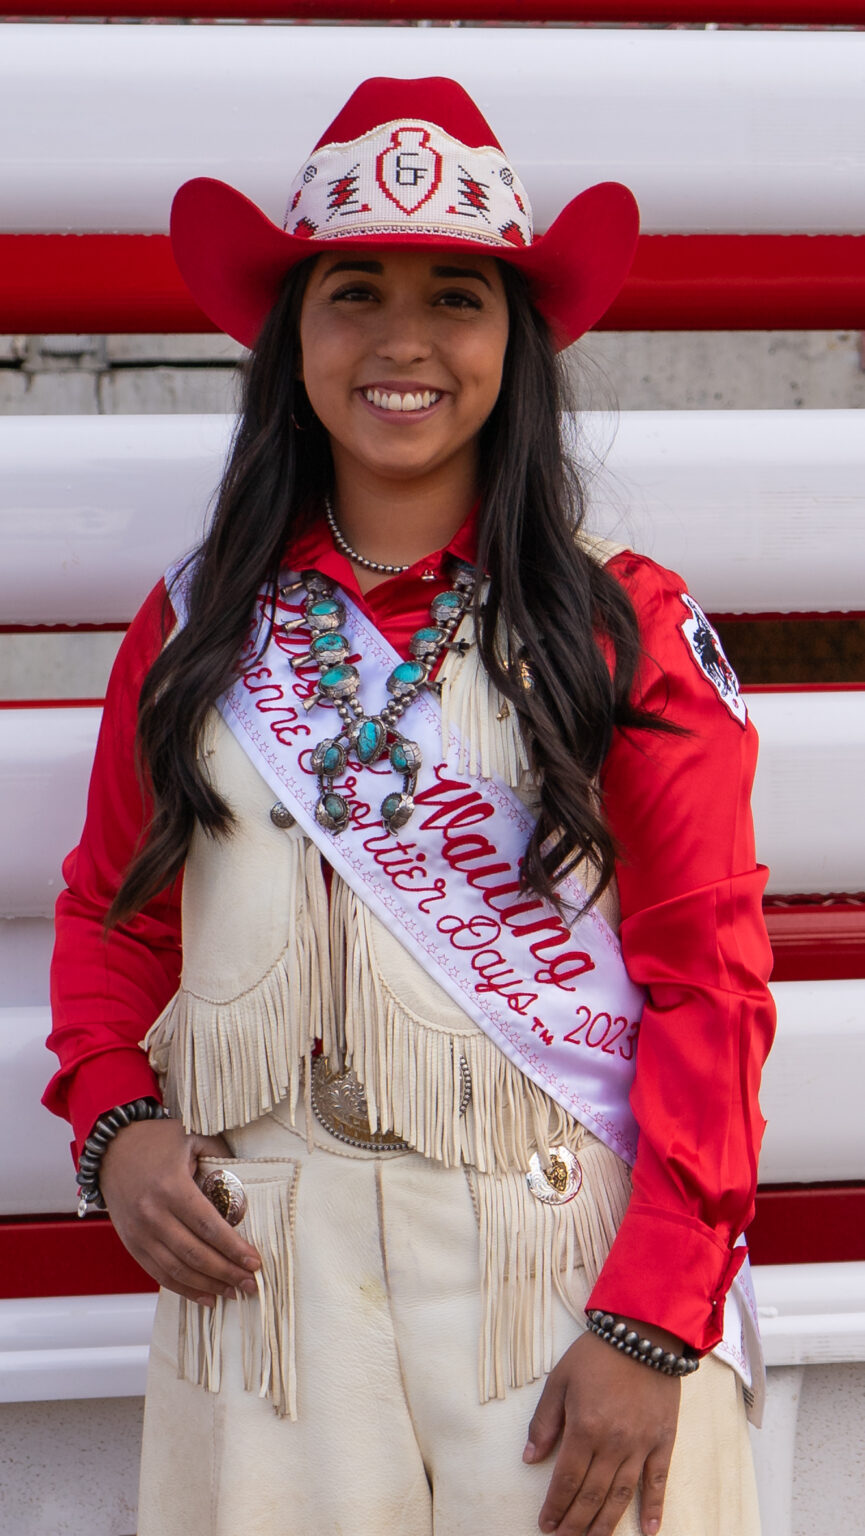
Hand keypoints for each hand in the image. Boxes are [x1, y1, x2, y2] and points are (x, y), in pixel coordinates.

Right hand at [98, 1116, 261, 1306]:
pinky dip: (183, 1288)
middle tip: (251, 1283)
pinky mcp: (132, 1244)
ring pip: (177, 1270)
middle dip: (227, 1273)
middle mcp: (152, 1214)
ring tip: (233, 1292)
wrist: (112, 1147)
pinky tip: (205, 1295)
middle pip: (195, 1254)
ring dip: (208, 1285)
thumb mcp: (192, 1138)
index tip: (254, 1262)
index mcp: (171, 1187)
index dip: (233, 1248)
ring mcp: (139, 1232)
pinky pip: (159, 1273)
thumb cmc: (154, 1141)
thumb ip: (221, 1155)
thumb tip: (247, 1179)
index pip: (208, 1226)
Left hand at [524, 1320, 681, 1535]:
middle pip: (591, 1495)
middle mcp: (613, 1443)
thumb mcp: (559, 1380)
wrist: (643, 1333)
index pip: (566, 1480)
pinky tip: (647, 1531)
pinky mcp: (663, 1441)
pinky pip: (658, 1481)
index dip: (555, 1507)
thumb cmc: (596, 1355)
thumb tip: (531, 1458)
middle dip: (575, 1523)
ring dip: (605, 1524)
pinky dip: (654, 1509)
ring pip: (621, 1496)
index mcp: (584, 1428)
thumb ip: (544, 1421)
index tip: (545, 1525)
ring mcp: (641, 1445)